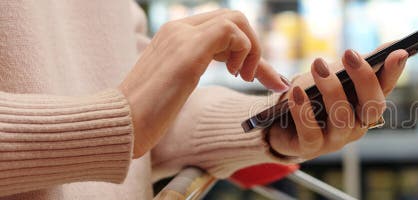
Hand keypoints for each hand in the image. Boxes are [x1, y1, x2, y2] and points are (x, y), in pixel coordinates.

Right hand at [119, 9, 289, 157]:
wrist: (121, 125)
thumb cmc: (148, 114)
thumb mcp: (179, 84)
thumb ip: (199, 68)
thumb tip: (235, 72)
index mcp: (174, 35)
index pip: (221, 26)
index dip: (246, 48)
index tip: (259, 76)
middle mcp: (177, 29)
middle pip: (233, 18)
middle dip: (253, 47)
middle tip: (250, 78)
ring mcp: (182, 36)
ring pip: (236, 19)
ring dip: (251, 49)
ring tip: (242, 77)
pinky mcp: (188, 50)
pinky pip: (231, 31)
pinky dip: (244, 52)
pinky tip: (234, 75)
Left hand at [266, 48, 408, 160]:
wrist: (280, 121)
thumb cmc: (314, 94)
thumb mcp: (338, 74)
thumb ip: (363, 62)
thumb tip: (396, 46)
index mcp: (367, 103)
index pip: (386, 87)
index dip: (394, 72)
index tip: (399, 52)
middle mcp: (358, 124)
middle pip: (373, 105)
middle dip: (363, 78)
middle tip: (349, 53)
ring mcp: (337, 139)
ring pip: (343, 118)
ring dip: (331, 90)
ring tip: (318, 65)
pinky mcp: (312, 147)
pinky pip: (312, 133)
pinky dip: (303, 111)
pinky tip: (297, 92)